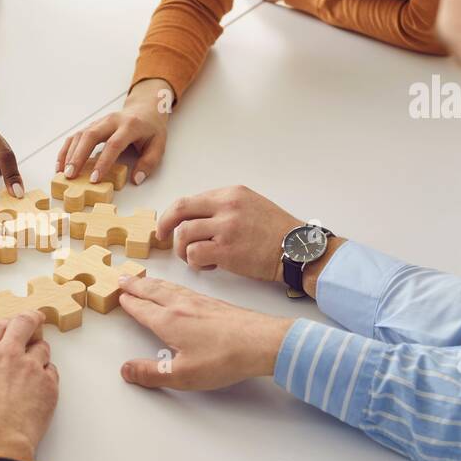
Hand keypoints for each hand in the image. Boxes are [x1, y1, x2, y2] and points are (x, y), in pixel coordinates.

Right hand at [0, 312, 58, 460]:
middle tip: (35, 318)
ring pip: (43, 347)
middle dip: (30, 319)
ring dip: (38, 349)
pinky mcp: (48, 387)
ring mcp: (31, 369)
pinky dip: (47, 373)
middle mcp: (8, 354)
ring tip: (35, 357)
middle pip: (25, 323)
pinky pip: (52, 371)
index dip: (3, 326)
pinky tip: (41, 382)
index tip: (7, 327)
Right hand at [58, 78, 172, 185]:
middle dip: (78, 156)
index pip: (114, 144)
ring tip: (63, 173)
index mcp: (130, 125)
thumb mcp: (159, 145)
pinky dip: (66, 149)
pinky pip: (75, 136)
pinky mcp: (92, 125)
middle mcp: (112, 121)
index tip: (94, 178)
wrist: (145, 109)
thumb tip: (136, 179)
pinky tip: (61, 164)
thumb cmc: (151, 130)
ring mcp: (100, 121)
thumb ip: (149, 162)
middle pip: (90, 136)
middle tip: (71, 175)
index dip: (103, 162)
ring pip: (80, 135)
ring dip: (69, 154)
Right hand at [117, 276, 292, 390]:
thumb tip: (126, 370)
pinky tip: (177, 289)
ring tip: (144, 279)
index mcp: (169, 322)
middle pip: (152, 291)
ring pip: (169, 288)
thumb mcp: (182, 374)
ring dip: (152, 282)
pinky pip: (184, 289)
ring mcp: (199, 302)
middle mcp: (181, 306)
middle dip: (136, 285)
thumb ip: (151, 373)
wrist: (262, 342)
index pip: (142, 309)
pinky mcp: (214, 303)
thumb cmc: (225, 357)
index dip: (128, 302)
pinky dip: (172, 285)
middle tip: (123, 278)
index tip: (118, 296)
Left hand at [158, 185, 303, 281]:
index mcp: (231, 194)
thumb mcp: (250, 205)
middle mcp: (226, 206)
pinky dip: (196, 263)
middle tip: (162, 239)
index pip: (189, 200)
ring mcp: (226, 228)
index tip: (168, 226)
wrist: (297, 249)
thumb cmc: (276, 232)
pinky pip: (194, 254)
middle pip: (179, 211)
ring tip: (197, 258)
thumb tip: (196, 216)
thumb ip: (224, 207)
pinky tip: (210, 266)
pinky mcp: (226, 250)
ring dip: (184, 251)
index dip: (173, 215)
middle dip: (165, 226)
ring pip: (184, 235)